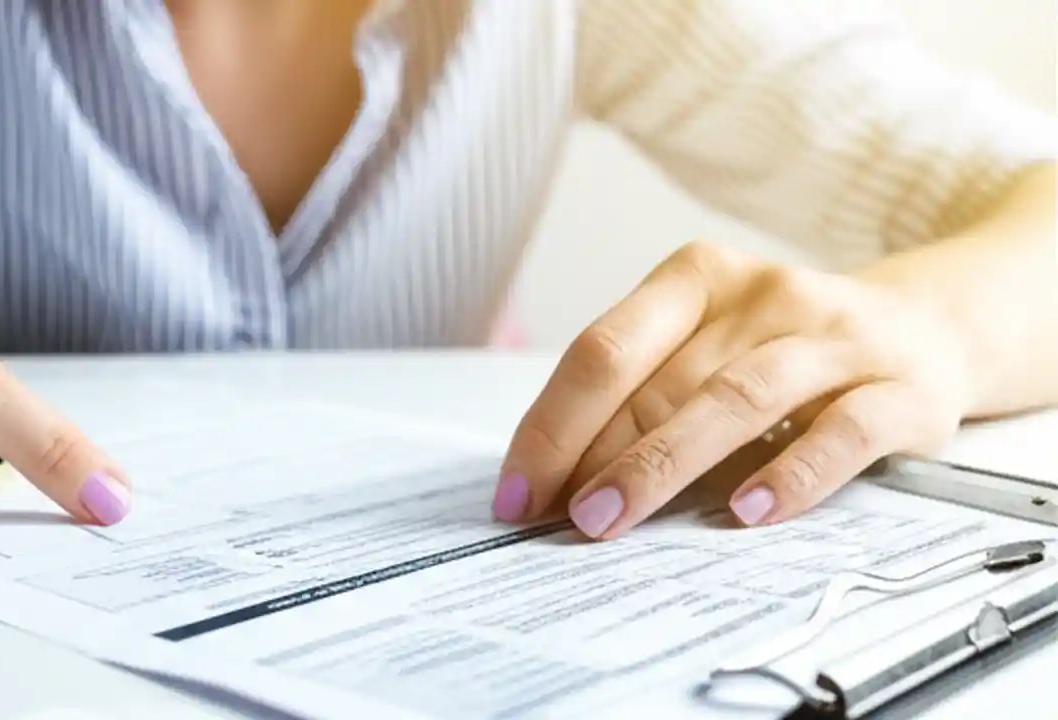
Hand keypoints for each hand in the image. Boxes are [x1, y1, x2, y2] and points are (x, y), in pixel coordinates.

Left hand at [495, 241, 971, 538]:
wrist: (927, 330)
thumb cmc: (784, 350)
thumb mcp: (708, 349)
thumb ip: (643, 397)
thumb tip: (560, 481)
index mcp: (698, 277)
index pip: (605, 350)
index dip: (552, 423)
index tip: (517, 491)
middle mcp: (764, 295)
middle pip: (663, 378)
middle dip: (597, 454)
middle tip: (559, 518)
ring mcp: (835, 337)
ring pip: (737, 397)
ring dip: (665, 462)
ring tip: (612, 518)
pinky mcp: (901, 390)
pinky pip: (841, 432)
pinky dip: (793, 472)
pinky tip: (748, 511)